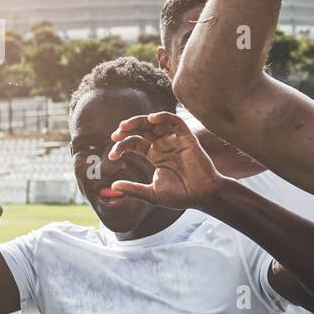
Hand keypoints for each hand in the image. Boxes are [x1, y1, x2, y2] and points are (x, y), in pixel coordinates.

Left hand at [109, 112, 224, 208]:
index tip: (111, 156)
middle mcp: (163, 145)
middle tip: (115, 134)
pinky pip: (175, 121)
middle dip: (127, 129)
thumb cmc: (180, 196)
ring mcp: (175, 140)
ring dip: (139, 121)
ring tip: (125, 126)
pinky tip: (151, 118)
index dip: (121, 146)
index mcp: (154, 155)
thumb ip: (134, 189)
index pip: (134, 143)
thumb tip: (113, 186)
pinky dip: (163, 116)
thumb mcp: (152, 194)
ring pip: (155, 122)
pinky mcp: (187, 139)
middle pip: (142, 129)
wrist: (202, 197)